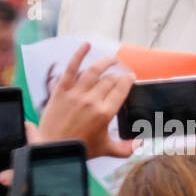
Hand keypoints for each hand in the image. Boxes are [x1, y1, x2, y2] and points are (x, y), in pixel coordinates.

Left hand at [38, 42, 136, 158]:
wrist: (53, 149)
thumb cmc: (79, 149)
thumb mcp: (106, 149)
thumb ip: (127, 148)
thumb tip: (142, 144)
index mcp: (105, 113)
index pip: (121, 89)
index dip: (128, 80)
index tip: (130, 78)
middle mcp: (92, 101)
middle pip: (110, 80)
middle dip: (118, 74)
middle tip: (120, 74)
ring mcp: (76, 94)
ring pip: (94, 71)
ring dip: (106, 62)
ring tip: (112, 59)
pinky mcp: (61, 91)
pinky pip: (71, 68)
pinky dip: (78, 55)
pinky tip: (86, 45)